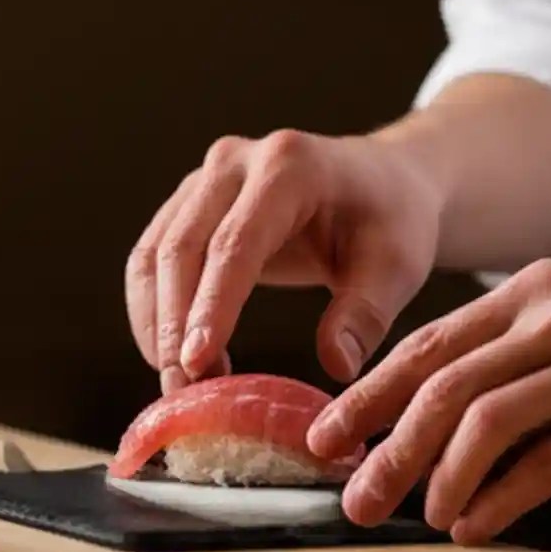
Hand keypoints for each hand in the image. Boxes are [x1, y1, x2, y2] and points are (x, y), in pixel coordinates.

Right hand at [126, 129, 442, 392]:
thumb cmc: (392, 221)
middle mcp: (235, 161)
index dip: (213, 305)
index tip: (197, 363)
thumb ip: (365, 314)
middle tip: (183, 390)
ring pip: (156, 252)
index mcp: (289, 167)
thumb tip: (335, 365)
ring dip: (155, 321)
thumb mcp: (397, 266)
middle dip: (174, 323)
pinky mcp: (189, 202)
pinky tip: (169, 354)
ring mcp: (205, 178)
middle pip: (183, 245)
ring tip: (176, 384)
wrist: (381, 181)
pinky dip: (153, 309)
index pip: (236, 242)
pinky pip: (153, 256)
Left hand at [307, 258, 550, 543]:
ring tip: (418, 514)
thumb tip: (433, 421)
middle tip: (352, 490)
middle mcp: (550, 319)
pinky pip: (543, 464)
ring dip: (435, 476)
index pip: (426, 345)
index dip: (369, 394)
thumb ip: (508, 356)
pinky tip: (473, 525)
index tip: (329, 435)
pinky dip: (497, 499)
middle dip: (383, 443)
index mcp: (528, 293)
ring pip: (482, 422)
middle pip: (440, 384)